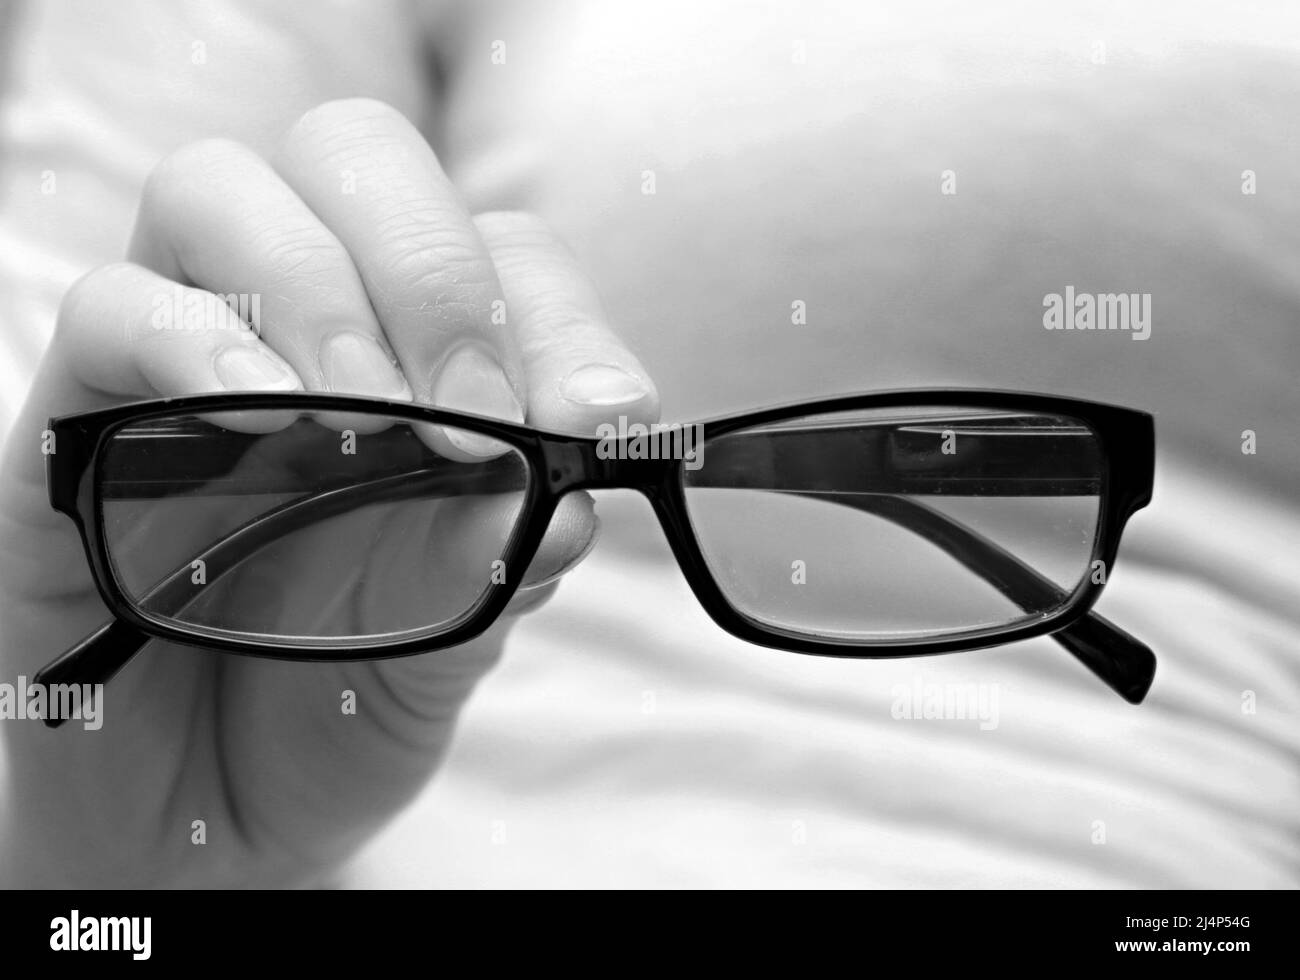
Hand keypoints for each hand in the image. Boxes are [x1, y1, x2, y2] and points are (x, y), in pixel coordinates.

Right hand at [0, 99, 658, 887]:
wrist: (203, 819)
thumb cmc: (333, 708)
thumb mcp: (450, 641)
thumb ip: (502, 559)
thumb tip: (569, 490)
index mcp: (415, 361)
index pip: (500, 250)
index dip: (562, 315)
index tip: (600, 421)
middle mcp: (300, 328)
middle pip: (359, 156)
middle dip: (436, 268)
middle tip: (474, 410)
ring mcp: (181, 359)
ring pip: (221, 190)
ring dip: (321, 290)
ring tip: (368, 418)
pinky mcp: (78, 419)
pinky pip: (112, 308)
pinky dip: (197, 344)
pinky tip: (267, 419)